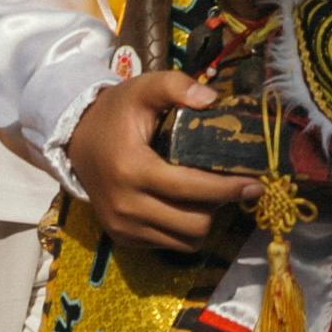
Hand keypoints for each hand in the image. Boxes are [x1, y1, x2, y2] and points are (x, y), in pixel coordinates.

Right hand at [66, 65, 252, 252]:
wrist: (76, 141)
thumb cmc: (116, 114)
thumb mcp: (142, 89)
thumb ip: (175, 86)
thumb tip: (213, 100)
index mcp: (132, 169)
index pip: (191, 190)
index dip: (227, 189)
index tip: (255, 184)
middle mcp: (126, 205)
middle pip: (194, 223)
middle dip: (218, 206)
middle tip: (230, 186)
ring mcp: (123, 226)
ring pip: (185, 241)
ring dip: (204, 221)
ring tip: (208, 197)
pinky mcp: (123, 238)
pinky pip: (169, 245)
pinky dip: (184, 231)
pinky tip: (186, 207)